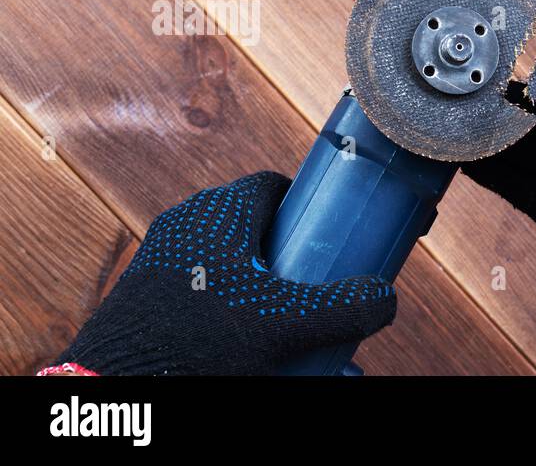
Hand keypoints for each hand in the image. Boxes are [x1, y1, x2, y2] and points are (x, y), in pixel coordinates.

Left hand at [53, 172, 396, 374]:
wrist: (115, 383)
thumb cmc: (195, 341)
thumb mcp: (283, 324)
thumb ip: (343, 308)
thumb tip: (386, 297)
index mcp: (218, 211)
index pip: (275, 186)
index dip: (310, 208)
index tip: (334, 237)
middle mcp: (186, 224)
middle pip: (256, 226)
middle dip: (294, 256)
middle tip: (320, 289)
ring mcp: (162, 257)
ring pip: (230, 260)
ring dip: (265, 286)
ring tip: (291, 325)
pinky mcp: (148, 292)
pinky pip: (204, 287)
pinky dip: (233, 307)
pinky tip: (251, 345)